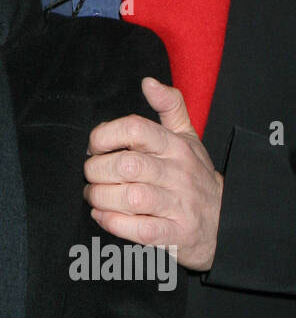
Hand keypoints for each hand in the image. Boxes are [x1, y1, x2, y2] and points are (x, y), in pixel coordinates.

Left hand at [83, 77, 223, 271]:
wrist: (226, 221)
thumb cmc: (194, 175)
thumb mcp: (187, 136)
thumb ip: (169, 106)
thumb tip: (148, 82)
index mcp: (175, 146)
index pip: (134, 129)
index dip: (104, 136)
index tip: (95, 147)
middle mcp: (178, 173)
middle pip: (126, 166)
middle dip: (96, 171)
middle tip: (91, 175)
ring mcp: (179, 206)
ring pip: (130, 198)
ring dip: (101, 197)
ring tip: (94, 195)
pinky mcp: (176, 235)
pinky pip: (139, 230)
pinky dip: (114, 223)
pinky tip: (103, 215)